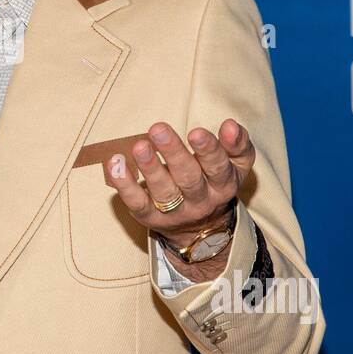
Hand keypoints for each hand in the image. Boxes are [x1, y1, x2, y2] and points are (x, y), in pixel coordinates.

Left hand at [104, 118, 254, 246]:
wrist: (201, 228)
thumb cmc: (216, 181)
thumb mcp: (236, 165)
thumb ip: (237, 144)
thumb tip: (230, 125)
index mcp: (223, 184)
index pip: (218, 167)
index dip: (208, 150)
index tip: (196, 132)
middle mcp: (201, 200)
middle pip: (188, 178)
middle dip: (173, 153)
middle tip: (158, 128)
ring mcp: (175, 211)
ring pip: (163, 192)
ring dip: (149, 168)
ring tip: (139, 146)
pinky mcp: (150, 218)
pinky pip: (136, 202)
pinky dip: (124, 184)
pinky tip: (115, 163)